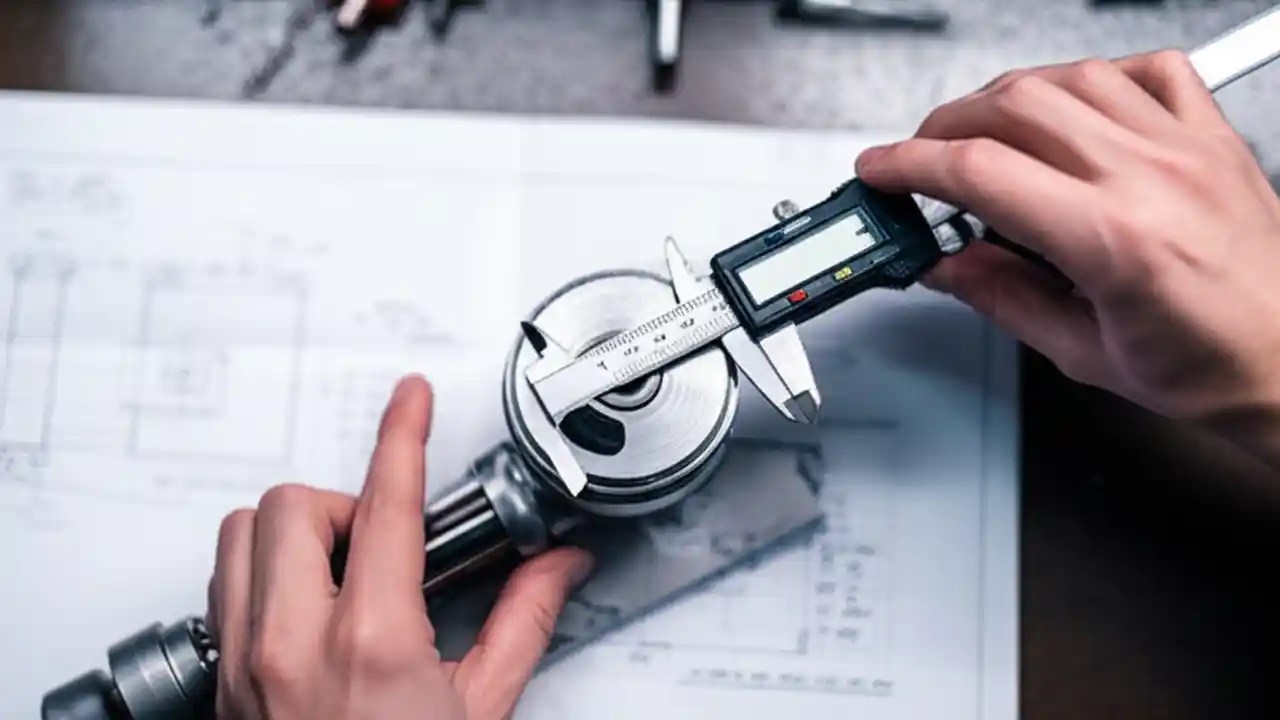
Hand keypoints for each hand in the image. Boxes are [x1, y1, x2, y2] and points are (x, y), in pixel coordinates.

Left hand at [206, 375, 593, 718]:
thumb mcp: (481, 709)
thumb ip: (524, 622)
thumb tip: (559, 566)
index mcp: (373, 643)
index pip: (385, 504)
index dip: (403, 433)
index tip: (412, 397)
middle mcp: (292, 644)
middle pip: (292, 504)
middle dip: (341, 502)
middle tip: (380, 541)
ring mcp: (244, 663)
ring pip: (242, 534)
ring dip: (294, 534)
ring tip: (339, 571)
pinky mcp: (219, 683)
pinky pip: (222, 586)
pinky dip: (260, 573)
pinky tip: (303, 608)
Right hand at [855, 50, 1279, 467]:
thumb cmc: (1211, 368)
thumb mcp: (1081, 352)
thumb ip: (1001, 297)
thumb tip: (945, 265)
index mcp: (1113, 241)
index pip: (978, 171)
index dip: (908, 165)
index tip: (882, 171)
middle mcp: (1151, 177)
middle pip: (1013, 107)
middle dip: (945, 128)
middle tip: (923, 162)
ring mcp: (1185, 147)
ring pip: (1069, 77)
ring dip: (1008, 99)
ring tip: (986, 136)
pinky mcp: (1212, 136)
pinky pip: (1147, 70)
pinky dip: (1093, 79)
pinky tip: (1074, 111)